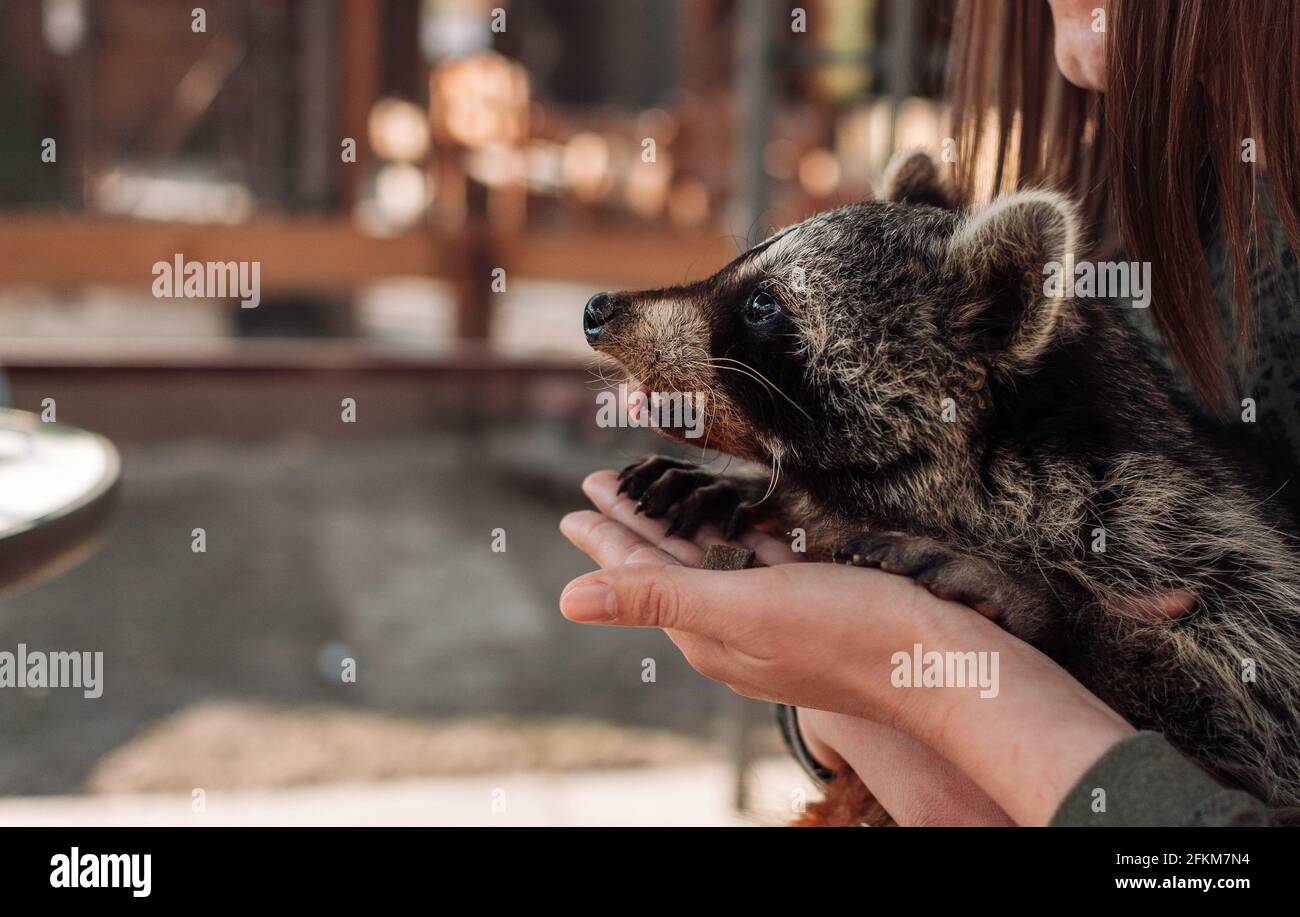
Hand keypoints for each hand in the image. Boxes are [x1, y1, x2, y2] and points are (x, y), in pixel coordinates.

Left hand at [560, 469, 1136, 825]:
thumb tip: (567, 598)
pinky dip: (731, 534)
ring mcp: (773, 614)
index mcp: (708, 632)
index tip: (575, 505)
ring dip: (676, 525)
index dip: (605, 538)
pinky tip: (728, 520)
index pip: (640, 576)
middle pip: (668, 563)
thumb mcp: (743, 610)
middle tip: (597, 487)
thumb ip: (658, 599)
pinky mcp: (812, 598)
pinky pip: (755, 559)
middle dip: (631, 525)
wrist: (945, 662)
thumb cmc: (847, 635)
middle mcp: (734, 626)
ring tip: (652, 497)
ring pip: (710, 558)